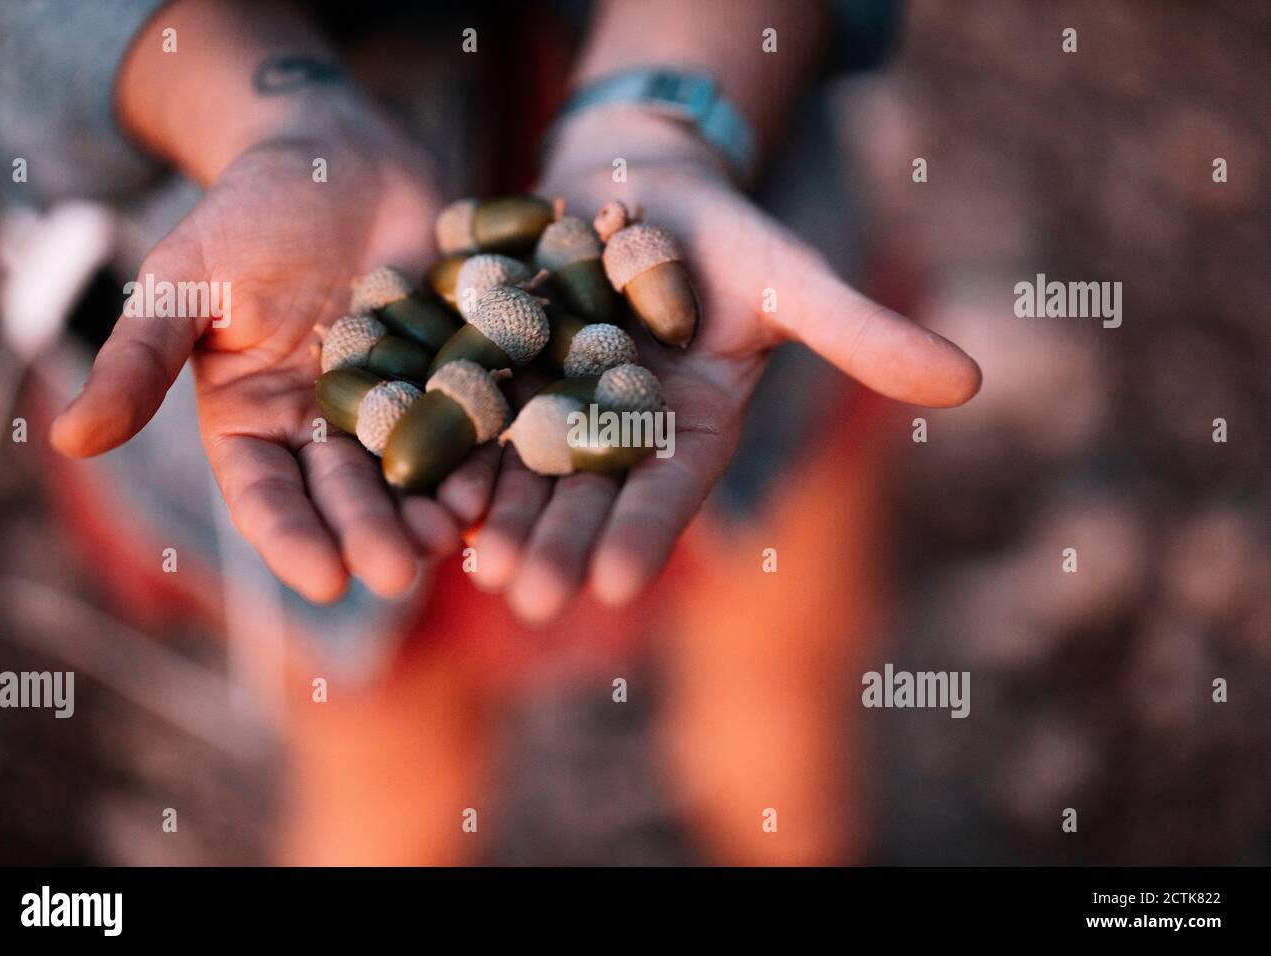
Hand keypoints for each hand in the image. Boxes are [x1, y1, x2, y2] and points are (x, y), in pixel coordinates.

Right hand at [50, 122, 482, 602]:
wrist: (337, 158)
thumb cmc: (248, 214)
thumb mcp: (184, 282)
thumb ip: (139, 359)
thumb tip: (70, 438)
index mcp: (254, 421)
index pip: (267, 494)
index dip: (291, 538)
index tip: (323, 582)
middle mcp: (325, 428)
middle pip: (348, 494)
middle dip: (373, 534)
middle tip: (402, 573)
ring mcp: (396, 403)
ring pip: (414, 471)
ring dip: (435, 508)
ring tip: (456, 536)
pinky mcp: (453, 373)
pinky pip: (470, 421)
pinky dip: (484, 451)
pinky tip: (501, 477)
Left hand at [467, 112, 982, 622]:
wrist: (637, 187)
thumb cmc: (727, 236)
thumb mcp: (794, 279)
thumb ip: (862, 335)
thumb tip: (972, 380)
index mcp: (691, 430)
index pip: (670, 493)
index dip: (646, 533)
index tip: (616, 579)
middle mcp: (623, 437)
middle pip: (591, 499)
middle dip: (561, 545)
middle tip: (530, 597)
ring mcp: (560, 412)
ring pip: (528, 475)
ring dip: (503, 518)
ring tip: (475, 561)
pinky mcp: (506, 378)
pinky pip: (477, 423)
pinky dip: (455, 452)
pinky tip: (427, 486)